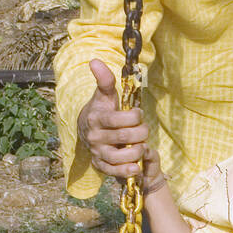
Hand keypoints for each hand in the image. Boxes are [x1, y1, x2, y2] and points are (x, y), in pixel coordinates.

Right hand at [77, 58, 148, 179]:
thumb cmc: (103, 110)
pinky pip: (114, 171)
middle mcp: (95, 136)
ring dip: (137, 151)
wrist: (88, 131)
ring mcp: (97, 152)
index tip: (138, 114)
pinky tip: (137, 166)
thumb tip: (95, 60)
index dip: (135, 116)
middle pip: (125, 136)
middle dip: (141, 133)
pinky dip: (127, 170)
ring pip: (121, 156)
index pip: (119, 119)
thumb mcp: (104, 95)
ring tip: (142, 146)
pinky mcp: (100, 165)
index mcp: (96, 118)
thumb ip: (104, 80)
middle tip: (144, 130)